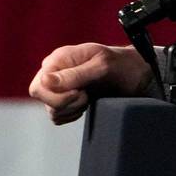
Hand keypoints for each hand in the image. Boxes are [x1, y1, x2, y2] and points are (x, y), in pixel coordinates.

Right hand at [28, 43, 154, 125]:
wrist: (136, 75)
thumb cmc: (122, 66)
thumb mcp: (102, 66)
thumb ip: (75, 75)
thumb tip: (45, 80)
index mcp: (58, 59)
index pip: (39, 87)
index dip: (58, 96)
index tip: (81, 92)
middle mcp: (55, 72)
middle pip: (41, 98)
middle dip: (65, 103)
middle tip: (86, 96)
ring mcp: (59, 86)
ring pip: (50, 109)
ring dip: (71, 109)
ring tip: (89, 97)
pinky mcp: (66, 100)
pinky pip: (58, 116)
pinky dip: (72, 115)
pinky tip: (86, 105)